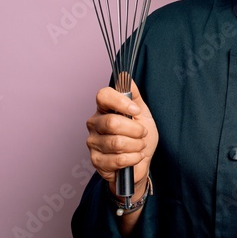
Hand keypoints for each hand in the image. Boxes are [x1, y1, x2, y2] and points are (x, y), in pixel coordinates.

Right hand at [85, 80, 158, 198]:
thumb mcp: (143, 113)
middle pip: (112, 122)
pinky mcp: (96, 161)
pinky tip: (135, 157)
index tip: (136, 110)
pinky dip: (133, 158)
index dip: (121, 102)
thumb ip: (134, 95)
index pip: (103, 96)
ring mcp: (93, 142)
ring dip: (136, 145)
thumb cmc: (140, 137)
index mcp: (104, 108)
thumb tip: (125, 75)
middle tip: (143, 133)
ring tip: (140, 146)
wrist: (141, 162)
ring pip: (116, 142)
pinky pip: (118, 159)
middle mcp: (95, 123)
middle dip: (135, 130)